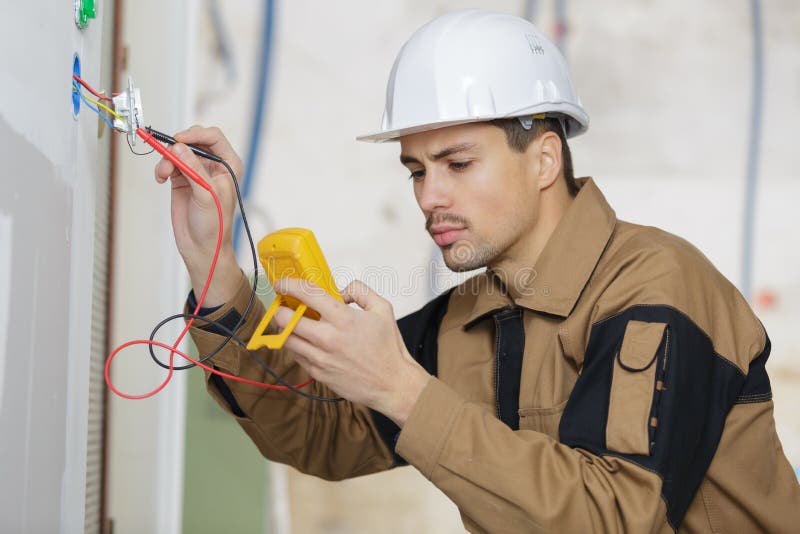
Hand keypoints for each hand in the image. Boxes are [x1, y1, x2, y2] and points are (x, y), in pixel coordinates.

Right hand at [154, 125, 243, 305]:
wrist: (202, 248)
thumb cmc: (214, 225)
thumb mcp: (206, 194)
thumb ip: (192, 169)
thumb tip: (178, 148)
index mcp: (229, 165)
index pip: (213, 137)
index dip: (195, 134)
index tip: (179, 140)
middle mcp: (213, 166)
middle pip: (193, 140)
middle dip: (178, 145)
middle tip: (167, 155)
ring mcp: (196, 171)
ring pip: (178, 151)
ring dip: (167, 158)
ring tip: (163, 173)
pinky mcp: (182, 180)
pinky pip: (169, 163)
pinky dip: (162, 167)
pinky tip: (161, 177)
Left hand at [272, 278, 430, 426]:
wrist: (393, 384)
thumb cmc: (389, 349)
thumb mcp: (383, 308)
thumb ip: (360, 291)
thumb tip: (340, 291)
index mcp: (343, 319)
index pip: (307, 294)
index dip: (289, 285)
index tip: (283, 284)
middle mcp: (328, 338)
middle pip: (285, 318)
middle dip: (280, 308)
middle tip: (284, 304)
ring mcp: (320, 358)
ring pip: (286, 339)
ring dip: (285, 328)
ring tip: (292, 323)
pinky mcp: (318, 373)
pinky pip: (296, 356)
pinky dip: (297, 346)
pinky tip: (306, 341)